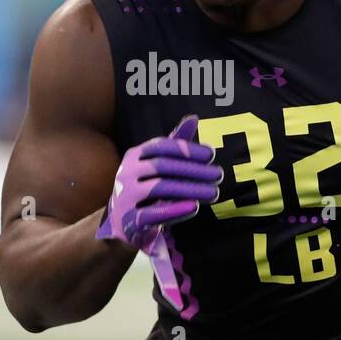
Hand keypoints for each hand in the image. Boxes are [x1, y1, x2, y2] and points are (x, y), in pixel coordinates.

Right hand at [94, 115, 222, 251]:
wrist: (122, 221)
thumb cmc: (146, 186)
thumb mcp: (157, 164)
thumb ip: (175, 144)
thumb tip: (193, 118)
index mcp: (134, 155)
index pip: (162, 146)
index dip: (187, 149)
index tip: (211, 155)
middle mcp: (126, 172)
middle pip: (162, 166)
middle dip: (193, 170)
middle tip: (218, 175)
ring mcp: (126, 196)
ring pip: (160, 187)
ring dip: (190, 189)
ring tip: (214, 193)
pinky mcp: (130, 220)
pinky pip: (154, 213)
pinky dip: (175, 210)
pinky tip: (194, 207)